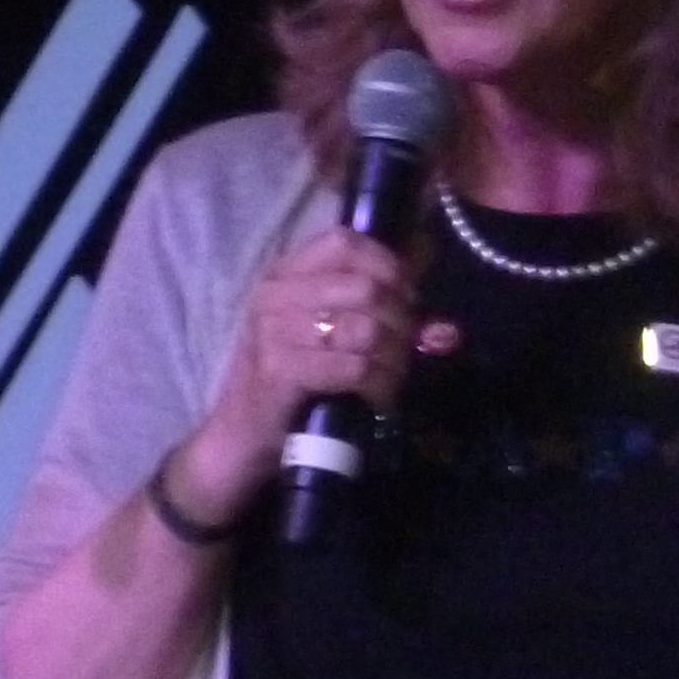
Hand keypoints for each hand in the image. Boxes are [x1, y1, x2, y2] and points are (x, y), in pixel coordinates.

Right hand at [180, 229, 423, 524]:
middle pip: (366, 288)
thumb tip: (439, 299)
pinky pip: (355, 367)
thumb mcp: (326, 332)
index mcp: (283, 276)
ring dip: (394, 356)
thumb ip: (375, 306)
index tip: (407, 294)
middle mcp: (274, 296)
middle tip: (405, 346)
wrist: (240, 436)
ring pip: (366, 329)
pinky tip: (378, 396)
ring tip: (391, 374)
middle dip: (401, 319)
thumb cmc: (291, 380)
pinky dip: (379, 384)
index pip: (344, 242)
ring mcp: (274, 332)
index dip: (387, 263)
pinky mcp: (281, 371)